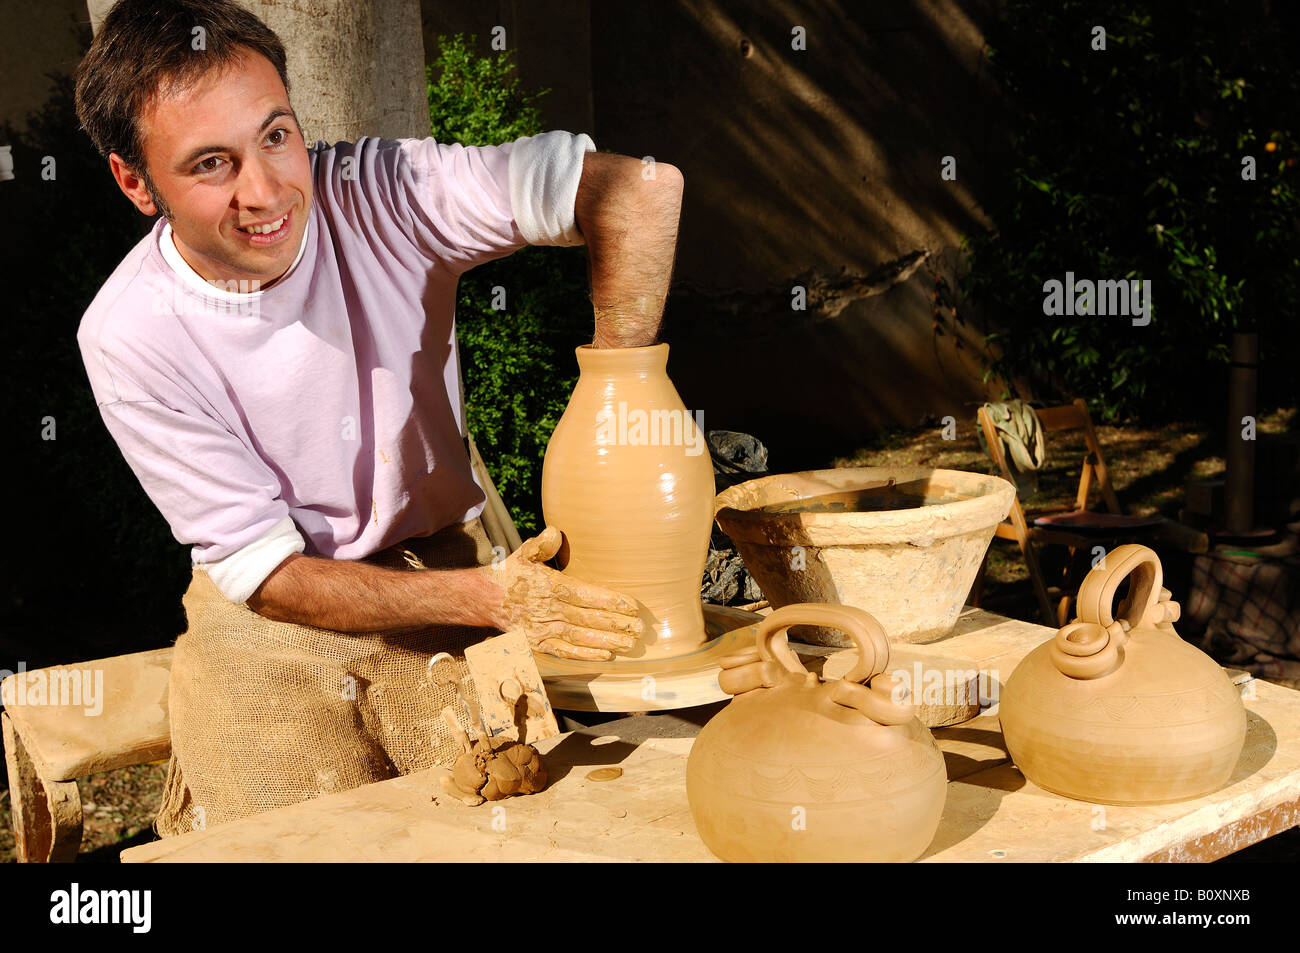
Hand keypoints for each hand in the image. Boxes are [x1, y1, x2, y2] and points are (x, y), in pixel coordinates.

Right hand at [485, 527, 644, 660]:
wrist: (484, 599)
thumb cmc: (512, 574)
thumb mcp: (524, 554)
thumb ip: (541, 545)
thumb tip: (555, 532)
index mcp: (550, 586)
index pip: (586, 595)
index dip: (609, 601)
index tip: (631, 606)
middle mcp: (548, 609)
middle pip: (588, 618)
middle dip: (616, 624)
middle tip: (640, 628)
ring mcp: (543, 629)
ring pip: (580, 637)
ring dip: (607, 641)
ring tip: (630, 644)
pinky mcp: (538, 644)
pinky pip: (565, 652)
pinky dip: (586, 655)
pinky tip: (606, 655)